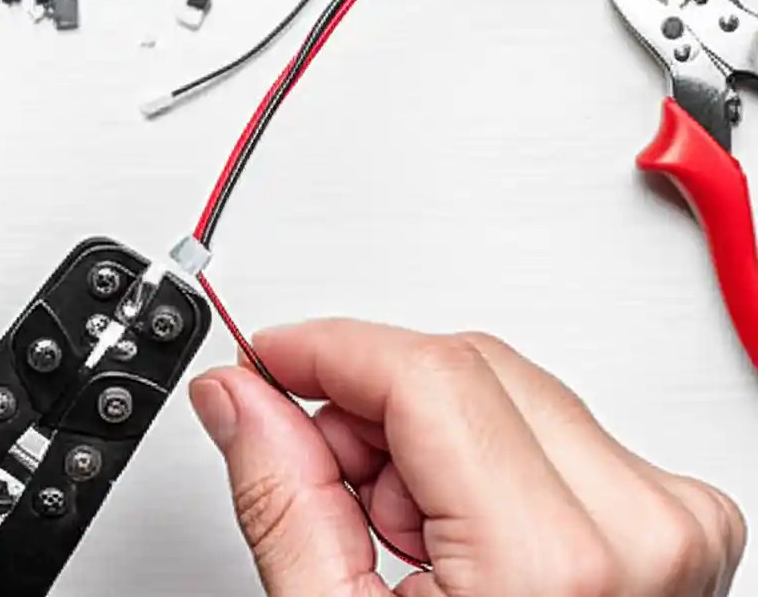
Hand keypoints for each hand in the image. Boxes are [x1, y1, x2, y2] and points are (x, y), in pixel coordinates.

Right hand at [190, 319, 745, 595]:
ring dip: (425, 440)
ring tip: (400, 537)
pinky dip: (481, 463)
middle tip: (323, 476)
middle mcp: (637, 526)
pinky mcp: (675, 517)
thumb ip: (283, 500)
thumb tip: (239, 400)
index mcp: (555, 564)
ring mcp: (670, 519)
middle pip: (464, 370)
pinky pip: (553, 430)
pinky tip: (456, 539)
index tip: (269, 360)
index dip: (326, 350)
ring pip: (507, 390)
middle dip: (368, 407)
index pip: (424, 373)